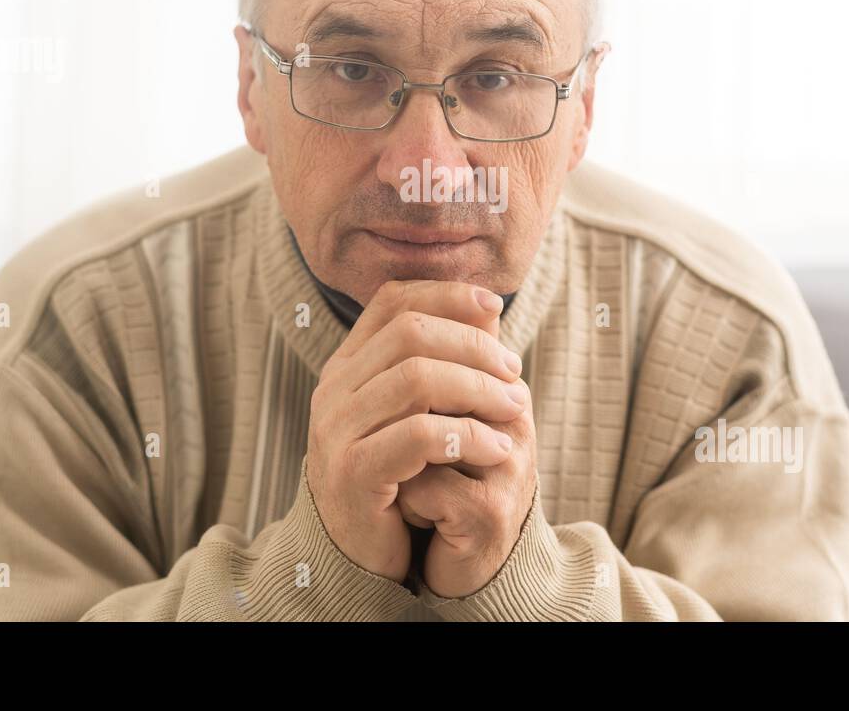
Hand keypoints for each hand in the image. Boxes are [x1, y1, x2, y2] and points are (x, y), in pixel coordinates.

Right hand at [304, 280, 526, 582]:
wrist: (358, 556)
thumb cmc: (397, 478)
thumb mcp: (419, 412)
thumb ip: (446, 362)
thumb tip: (490, 308)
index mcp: (347, 366)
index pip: (392, 300)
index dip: (446, 293)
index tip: (495, 306)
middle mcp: (334, 390)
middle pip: (411, 333)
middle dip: (474, 346)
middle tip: (514, 373)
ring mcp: (336, 431)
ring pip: (416, 379)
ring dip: (479, 389)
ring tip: (515, 410)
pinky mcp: (353, 473)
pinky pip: (417, 435)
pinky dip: (468, 436)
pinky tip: (497, 448)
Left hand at [396, 362, 537, 598]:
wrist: (470, 564)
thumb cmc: (452, 485)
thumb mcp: (448, 422)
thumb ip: (441, 367)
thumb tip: (431, 312)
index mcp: (505, 394)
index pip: (463, 344)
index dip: (414, 361)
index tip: (390, 392)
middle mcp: (516, 423)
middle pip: (440, 381)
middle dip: (398, 410)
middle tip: (389, 436)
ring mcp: (509, 469)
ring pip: (425, 431)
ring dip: (402, 456)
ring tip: (406, 475)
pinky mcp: (490, 513)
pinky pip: (424, 486)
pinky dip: (408, 499)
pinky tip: (416, 511)